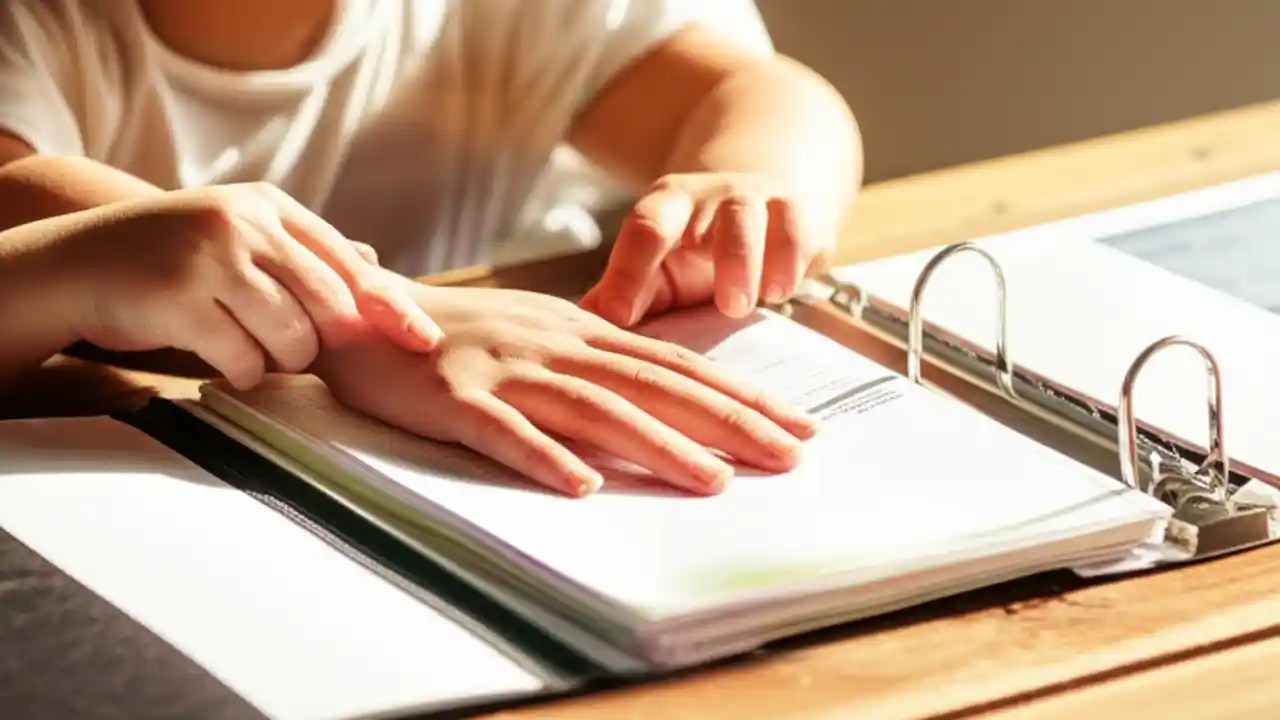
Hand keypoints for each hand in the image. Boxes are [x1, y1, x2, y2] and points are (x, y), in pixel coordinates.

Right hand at [54, 183, 442, 387]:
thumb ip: (305, 252)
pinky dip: (242, 372)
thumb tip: (376, 265)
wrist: (78, 262)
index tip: (422, 339)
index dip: (389, 306)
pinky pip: (246, 362)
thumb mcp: (240, 234)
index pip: (348, 262)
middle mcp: (245, 223)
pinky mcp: (180, 300)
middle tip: (288, 342)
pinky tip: (219, 355)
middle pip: (329, 307)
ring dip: (279, 359)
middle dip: (320, 341)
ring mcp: (211, 258)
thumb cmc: (174, 256)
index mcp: (269, 205)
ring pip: (293, 339)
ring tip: (244, 341)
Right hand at [314, 285, 817, 496]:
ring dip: (657, 446)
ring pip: (594, 409)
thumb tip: (664, 400)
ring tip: (711, 480)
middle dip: (729, 421)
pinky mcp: (453, 397)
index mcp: (579, 330)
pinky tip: (581, 487)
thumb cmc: (456, 333)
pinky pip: (503, 432)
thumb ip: (595, 362)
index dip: (739, 394)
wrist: (361, 315)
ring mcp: (505, 368)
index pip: (675, 364)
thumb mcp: (539, 334)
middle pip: (655, 383)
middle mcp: (554, 343)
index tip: (795, 425)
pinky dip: (543, 457)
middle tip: (789, 454)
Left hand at [580, 172, 834, 326]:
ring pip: (749, 218)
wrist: (764, 207)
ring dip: (746, 263)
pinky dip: (791, 263)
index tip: (616, 317)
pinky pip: (798, 230)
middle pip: (702, 214)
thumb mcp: (659, 273)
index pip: (642, 231)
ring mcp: (755, 199)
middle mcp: (707, 195)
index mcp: (664, 208)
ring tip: (741, 307)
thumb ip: (621, 298)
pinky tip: (780, 294)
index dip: (627, 273)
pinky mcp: (799, 212)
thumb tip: (571, 334)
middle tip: (713, 308)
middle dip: (705, 259)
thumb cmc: (699, 253)